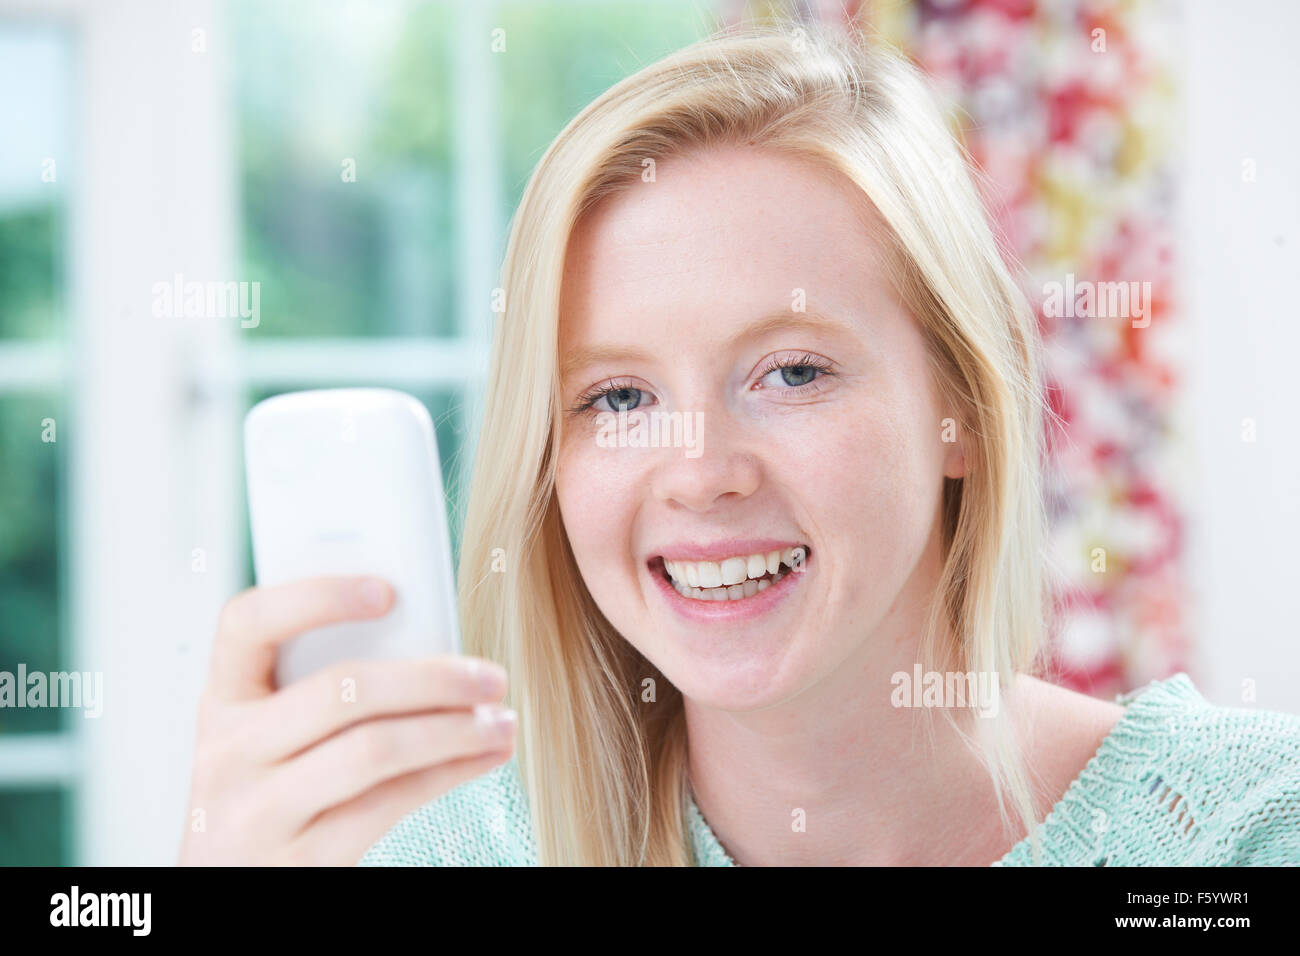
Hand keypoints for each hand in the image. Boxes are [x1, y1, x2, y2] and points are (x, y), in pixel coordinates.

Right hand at [177, 575, 513, 864]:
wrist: (233, 888)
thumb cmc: (273, 794)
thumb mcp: (271, 737)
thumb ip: (323, 690)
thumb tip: (435, 648)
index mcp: (222, 700)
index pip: (247, 622)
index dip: (316, 597)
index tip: (388, 590)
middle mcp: (227, 752)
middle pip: (340, 691)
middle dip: (432, 678)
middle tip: (490, 676)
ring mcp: (257, 811)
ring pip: (373, 749)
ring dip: (454, 730)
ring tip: (500, 721)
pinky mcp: (299, 860)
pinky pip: (388, 803)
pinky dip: (450, 773)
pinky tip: (485, 756)